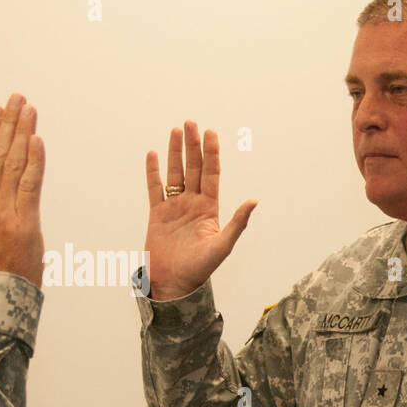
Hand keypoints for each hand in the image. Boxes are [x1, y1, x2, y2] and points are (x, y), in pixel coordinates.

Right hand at [143, 120, 255, 299]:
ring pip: (175, 173)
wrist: (174, 284)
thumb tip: (254, 200)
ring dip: (175, 152)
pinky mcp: (157, 215)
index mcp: (209, 208)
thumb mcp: (223, 245)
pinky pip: (155, 189)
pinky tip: (152, 155)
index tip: (210, 132)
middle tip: (190, 123)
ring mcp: (174, 207)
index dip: (211, 153)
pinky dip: (153, 172)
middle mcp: (192, 203)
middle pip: (193, 168)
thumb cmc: (200, 269)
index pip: (210, 174)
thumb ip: (238, 222)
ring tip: (175, 131)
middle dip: (192, 145)